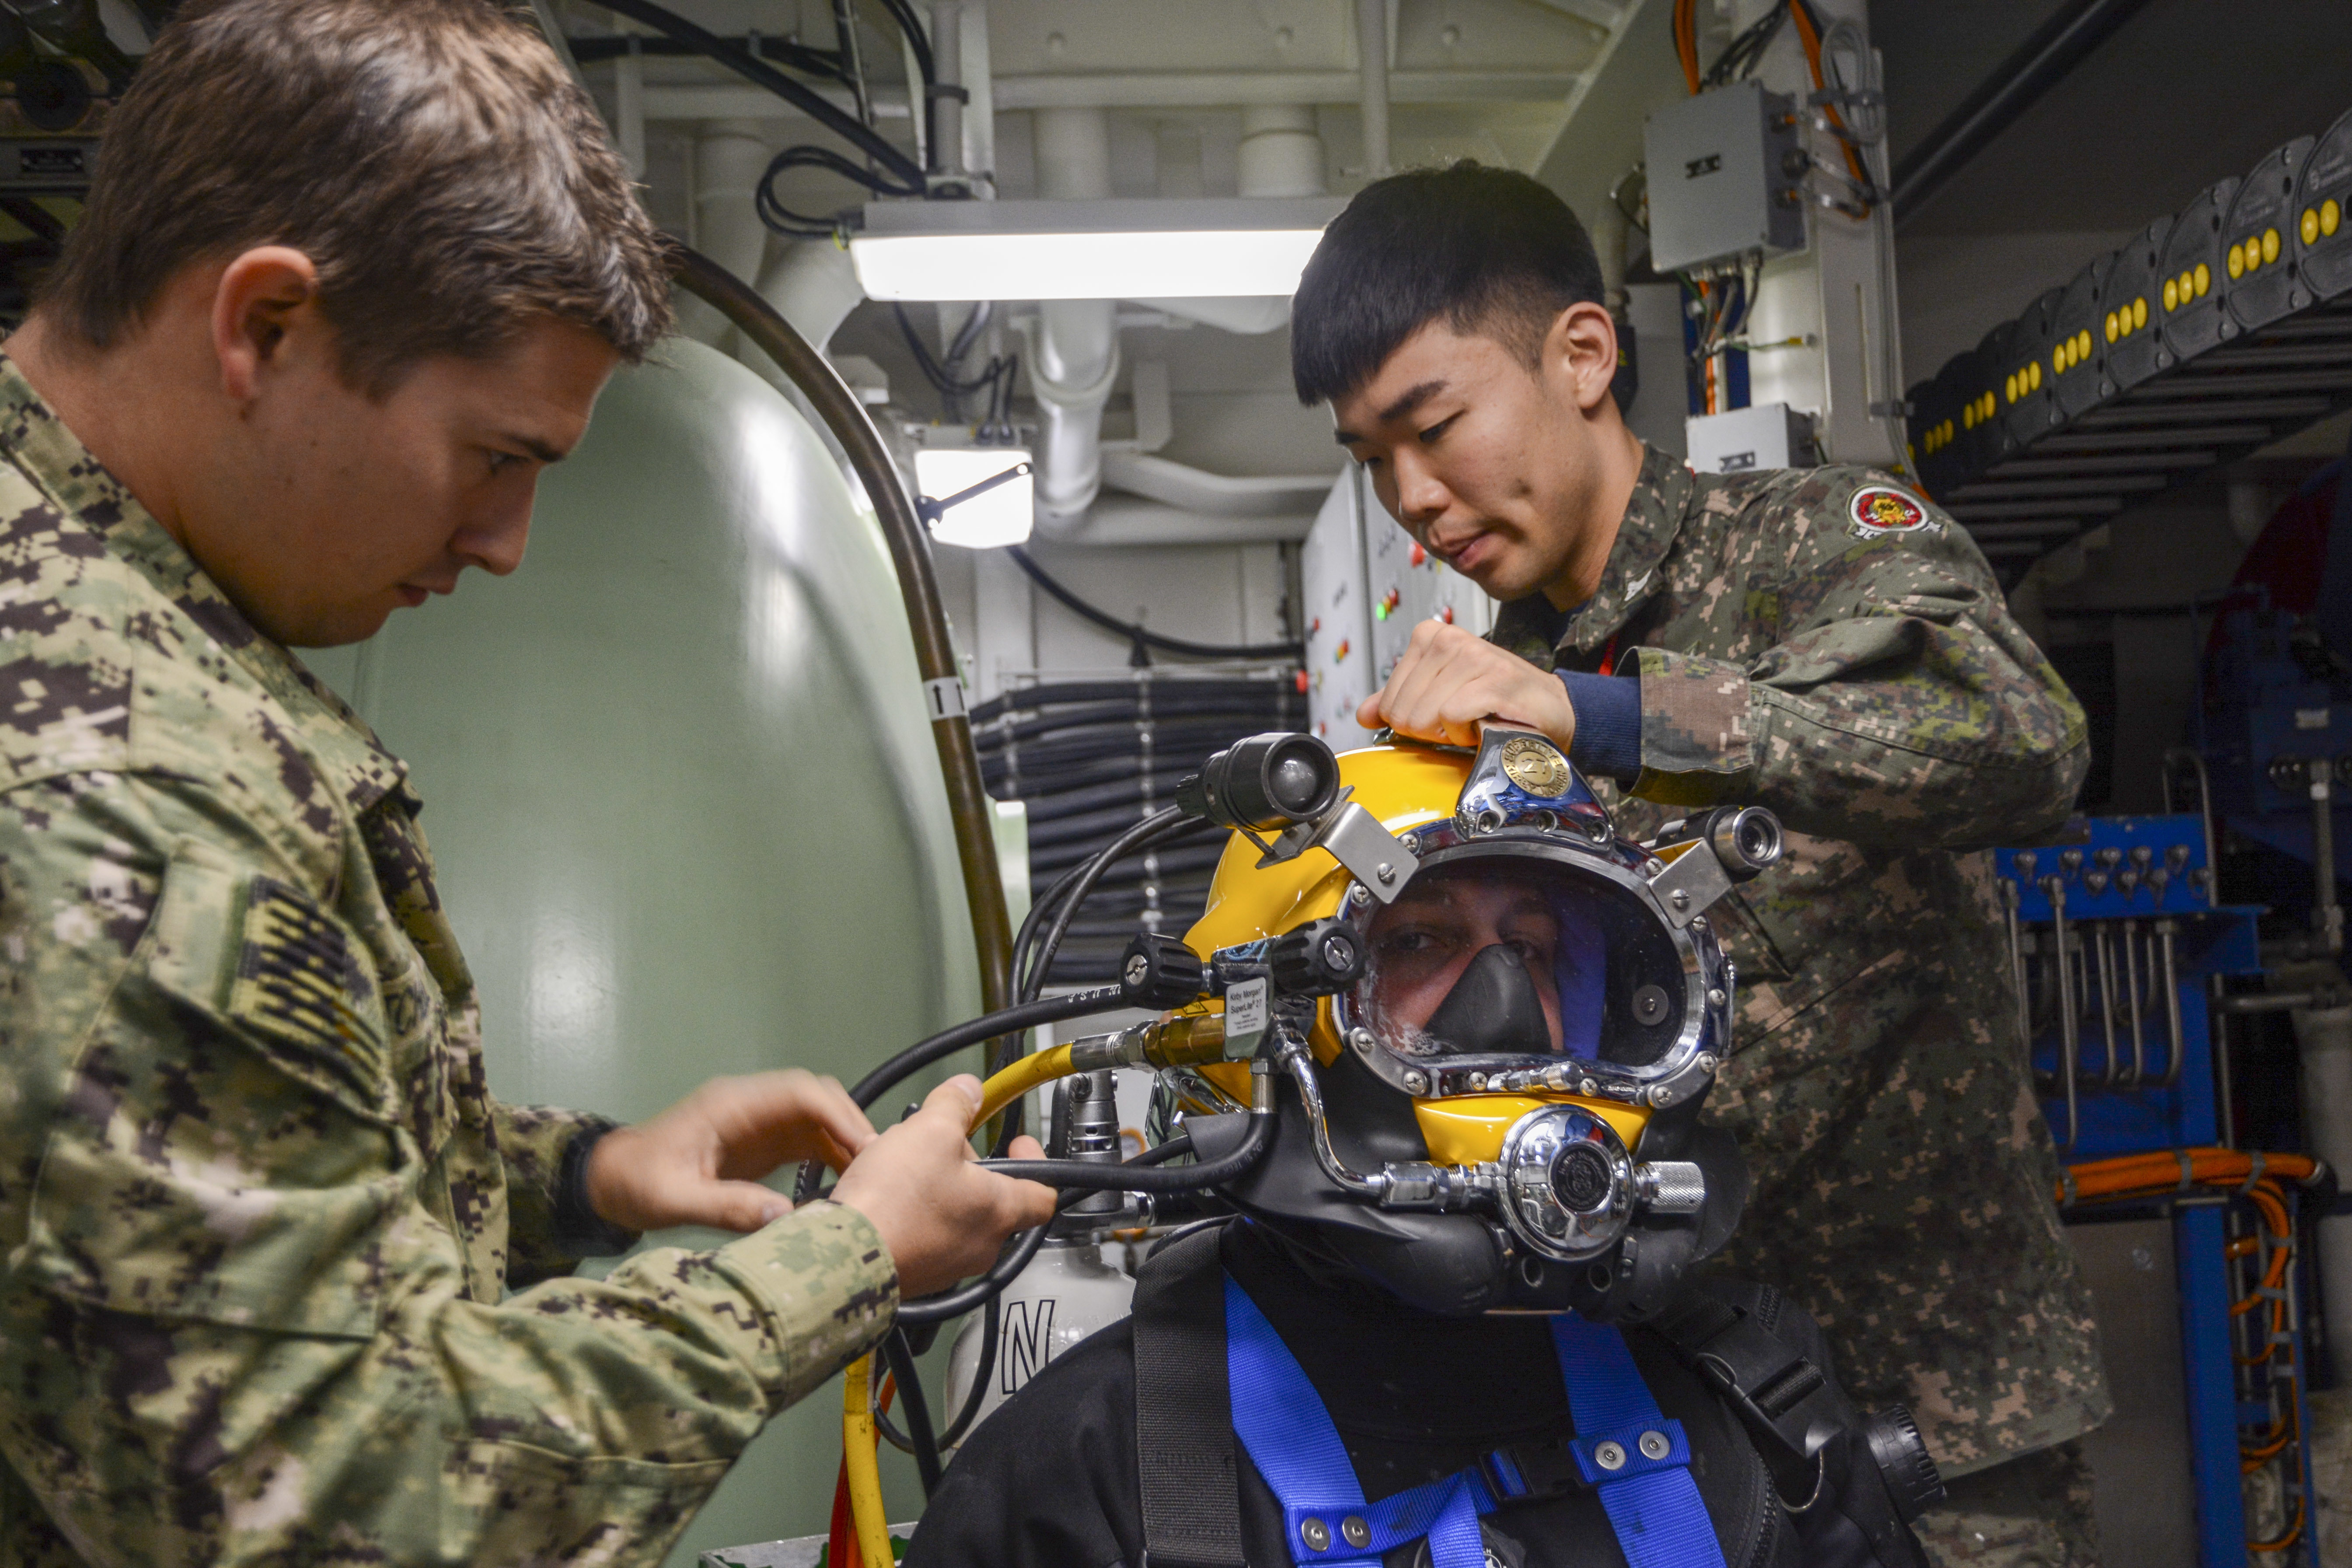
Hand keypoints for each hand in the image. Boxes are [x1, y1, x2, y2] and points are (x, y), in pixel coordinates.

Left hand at [585, 1069, 875, 1234]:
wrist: (611, 1183)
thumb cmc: (635, 1184)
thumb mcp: (673, 1200)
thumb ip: (726, 1207)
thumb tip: (782, 1218)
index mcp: (731, 1105)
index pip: (799, 1093)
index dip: (837, 1115)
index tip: (865, 1147)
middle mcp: (751, 1105)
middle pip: (817, 1098)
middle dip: (851, 1125)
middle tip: (878, 1165)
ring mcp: (758, 1122)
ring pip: (819, 1118)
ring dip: (846, 1142)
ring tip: (870, 1179)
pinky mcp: (761, 1143)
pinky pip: (809, 1139)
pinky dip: (832, 1156)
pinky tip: (846, 1184)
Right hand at [831, 1075, 1058, 1297]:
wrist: (843, 1257)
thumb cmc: (893, 1202)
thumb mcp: (929, 1131)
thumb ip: (955, 1106)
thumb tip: (968, 1089)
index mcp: (1000, 1211)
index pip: (1044, 1195)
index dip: (1035, 1163)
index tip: (1017, 1143)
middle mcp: (981, 1246)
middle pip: (991, 1198)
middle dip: (969, 1165)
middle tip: (943, 1144)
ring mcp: (947, 1265)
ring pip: (953, 1214)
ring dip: (934, 1184)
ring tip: (901, 1162)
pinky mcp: (915, 1274)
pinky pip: (923, 1234)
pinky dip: (910, 1209)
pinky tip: (881, 1189)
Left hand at [1356, 621, 1576, 751]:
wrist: (1548, 710)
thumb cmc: (1495, 702)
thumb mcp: (1440, 695)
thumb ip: (1399, 701)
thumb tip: (1364, 713)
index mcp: (1430, 636)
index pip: (1389, 701)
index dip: (1414, 721)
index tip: (1444, 712)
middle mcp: (1449, 639)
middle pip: (1404, 712)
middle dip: (1431, 729)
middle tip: (1462, 718)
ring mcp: (1472, 656)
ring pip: (1425, 716)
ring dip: (1451, 731)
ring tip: (1476, 718)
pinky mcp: (1492, 680)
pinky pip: (1452, 718)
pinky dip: (1467, 732)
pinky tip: (1486, 722)